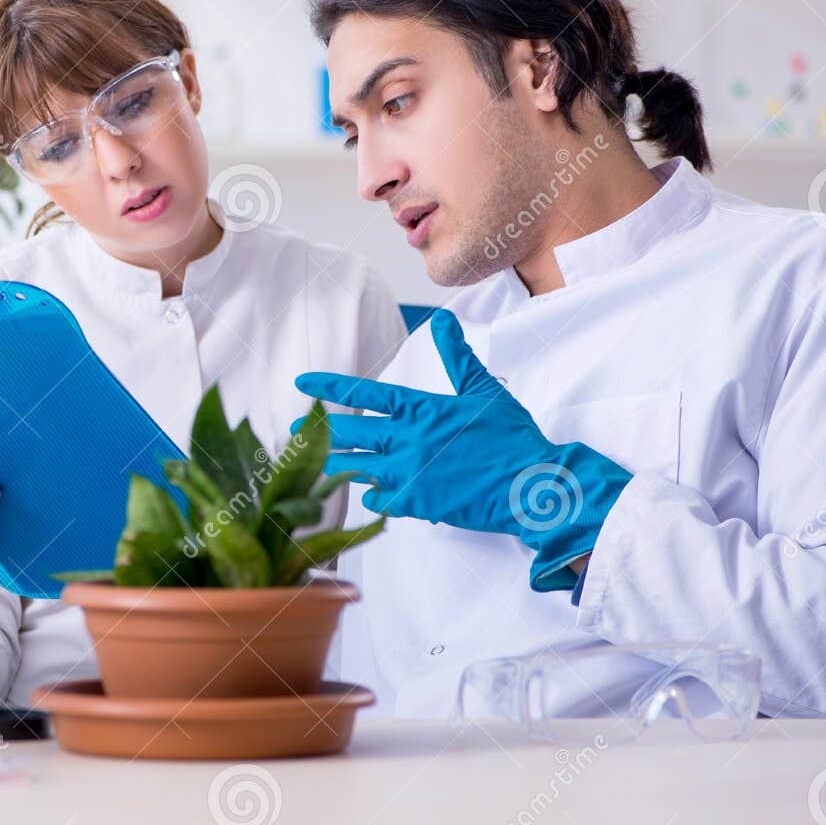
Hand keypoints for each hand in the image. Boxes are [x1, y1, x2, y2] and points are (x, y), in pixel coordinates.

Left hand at [293, 310, 629, 590]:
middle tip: (293, 428)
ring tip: (318, 460)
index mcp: (421, 410)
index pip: (365, 394)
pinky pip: (379, 500)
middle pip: (349, 433)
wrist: (532, 485)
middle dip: (317, 430)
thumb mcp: (483, 391)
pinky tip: (368, 492)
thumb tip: (443, 320)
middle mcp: (408, 441)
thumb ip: (457, 357)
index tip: (303, 383)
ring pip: (356, 468)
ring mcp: (409, 474)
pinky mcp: (417, 504)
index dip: (330, 387)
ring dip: (336, 463)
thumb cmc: (511, 438)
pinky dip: (371, 495)